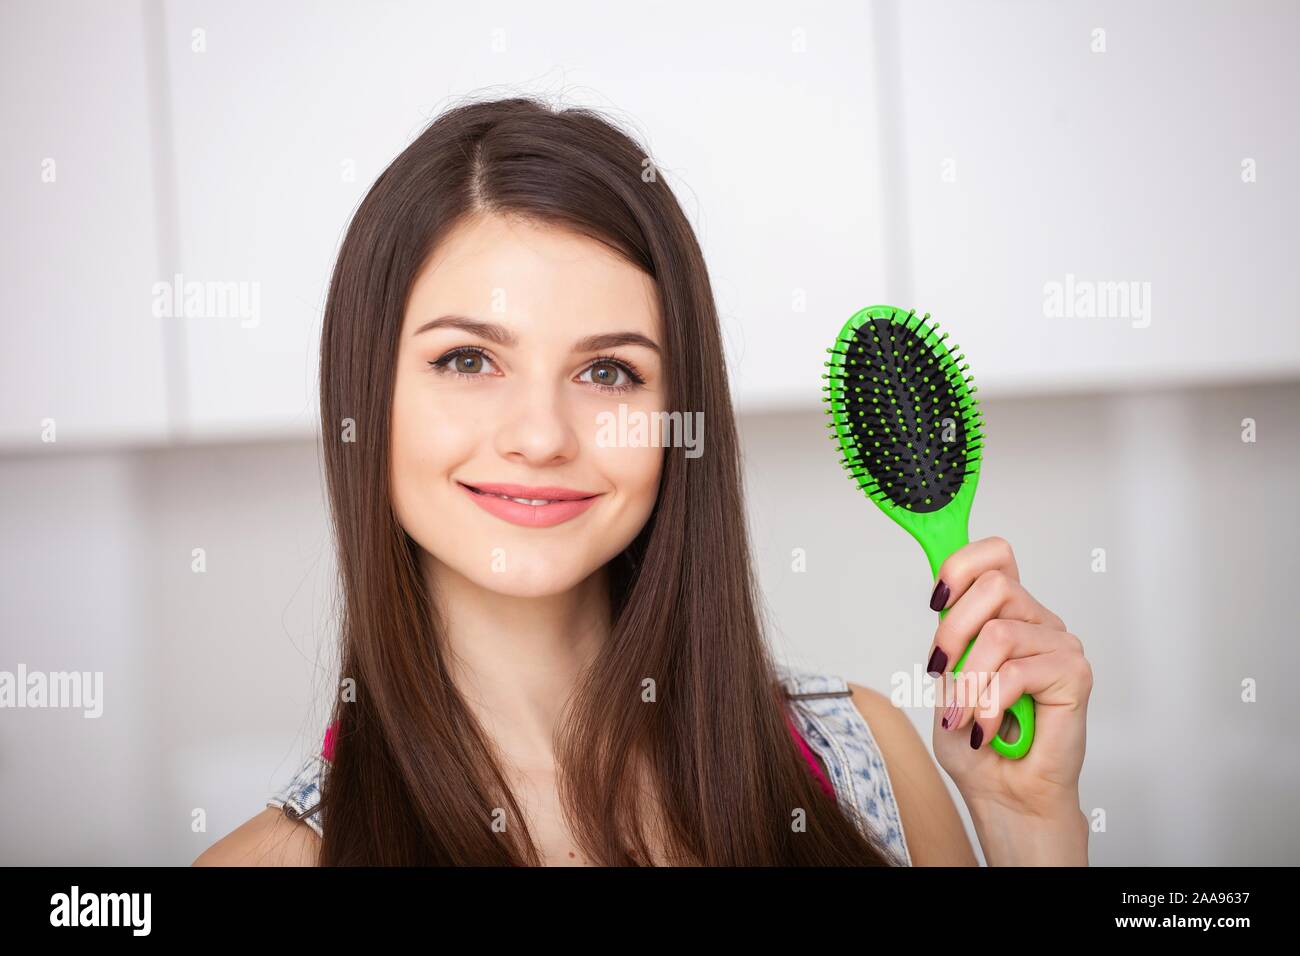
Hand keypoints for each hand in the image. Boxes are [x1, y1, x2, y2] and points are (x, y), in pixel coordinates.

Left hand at [923, 536, 1092, 831]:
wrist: (1004, 794)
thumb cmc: (976, 741)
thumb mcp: (947, 679)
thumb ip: (950, 638)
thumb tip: (943, 601)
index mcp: (1007, 614)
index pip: (996, 555)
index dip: (961, 564)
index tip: (936, 598)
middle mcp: (1037, 621)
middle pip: (994, 583)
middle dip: (953, 630)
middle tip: (939, 670)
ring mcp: (1059, 644)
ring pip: (999, 633)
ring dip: (969, 682)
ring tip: (963, 716)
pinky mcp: (1074, 673)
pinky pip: (1017, 671)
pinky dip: (989, 705)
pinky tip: (986, 730)